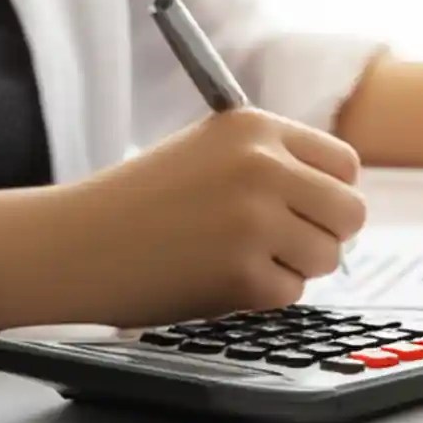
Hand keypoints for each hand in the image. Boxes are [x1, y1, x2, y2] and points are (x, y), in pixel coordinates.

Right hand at [65, 108, 365, 327]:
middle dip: (326, 235)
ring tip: (240, 258)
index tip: (312, 210)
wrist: (71, 246)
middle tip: (287, 244)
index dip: (332, 193)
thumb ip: (275, 163)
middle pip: (350, 212)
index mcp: (255, 127)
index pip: (344, 164)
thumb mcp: (210, 152)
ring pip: (326, 257)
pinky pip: (290, 293)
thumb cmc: (141, 203)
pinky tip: (217, 279)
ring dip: (293, 267)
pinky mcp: (241, 271)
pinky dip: (261, 296)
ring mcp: (253, 219)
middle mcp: (262, 165)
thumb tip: (344, 196)